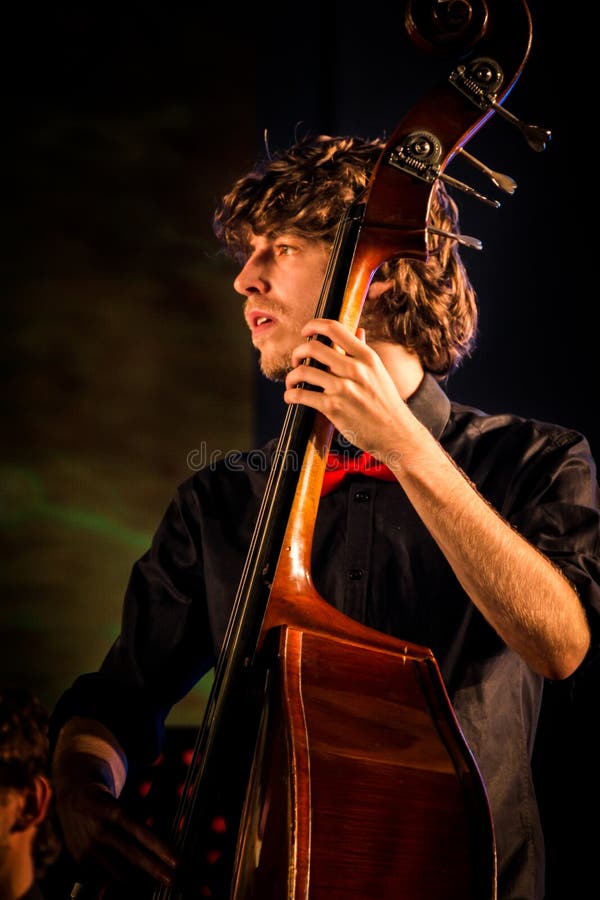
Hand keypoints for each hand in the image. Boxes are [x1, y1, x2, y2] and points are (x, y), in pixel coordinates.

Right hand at [55, 778, 177, 887]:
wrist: (72, 794)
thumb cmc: (106, 800)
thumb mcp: (120, 804)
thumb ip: (137, 822)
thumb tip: (162, 844)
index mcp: (112, 810)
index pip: (140, 831)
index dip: (159, 846)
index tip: (176, 860)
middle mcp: (99, 829)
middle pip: (132, 853)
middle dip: (154, 868)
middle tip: (173, 879)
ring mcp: (87, 846)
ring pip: (118, 870)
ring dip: (139, 880)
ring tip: (157, 884)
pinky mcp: (80, 860)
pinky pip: (103, 877)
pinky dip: (119, 884)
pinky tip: (134, 886)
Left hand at [284, 318, 407, 464]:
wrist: (396, 434)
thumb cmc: (386, 403)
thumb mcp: (379, 372)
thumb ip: (364, 351)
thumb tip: (358, 330)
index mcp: (366, 357)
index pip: (335, 328)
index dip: (314, 325)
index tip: (306, 332)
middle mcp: (355, 369)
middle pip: (313, 347)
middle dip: (297, 352)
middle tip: (296, 361)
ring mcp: (344, 389)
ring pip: (303, 371)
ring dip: (291, 377)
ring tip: (292, 382)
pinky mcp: (334, 408)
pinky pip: (302, 395)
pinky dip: (291, 395)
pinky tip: (291, 398)